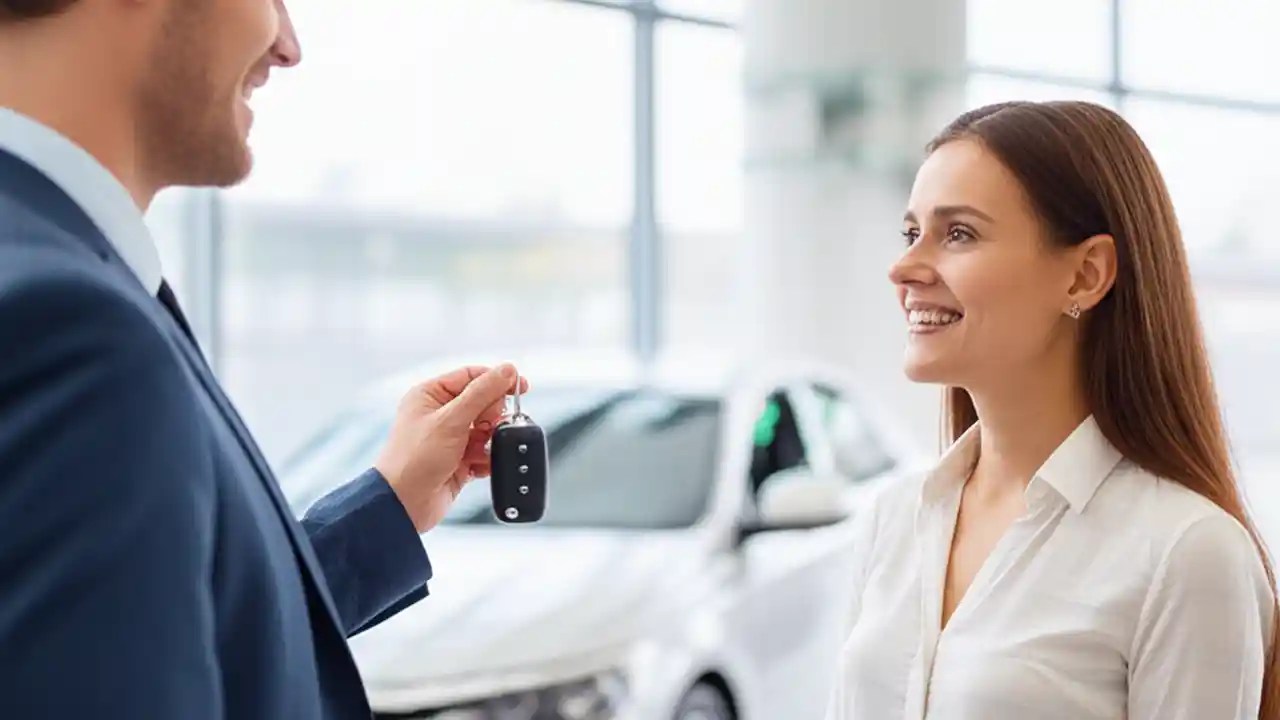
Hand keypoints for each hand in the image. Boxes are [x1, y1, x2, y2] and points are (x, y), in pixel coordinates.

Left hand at [375, 363, 526, 532]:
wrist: (404, 504)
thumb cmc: (414, 459)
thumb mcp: (451, 420)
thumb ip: (483, 393)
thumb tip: (508, 371)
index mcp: (430, 395)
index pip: (471, 376)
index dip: (497, 380)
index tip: (520, 387)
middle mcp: (439, 414)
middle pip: (483, 403)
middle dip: (492, 416)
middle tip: (488, 427)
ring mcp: (450, 438)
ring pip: (486, 429)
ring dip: (490, 440)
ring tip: (479, 450)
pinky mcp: (458, 461)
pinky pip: (484, 453)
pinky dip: (487, 459)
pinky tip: (478, 465)